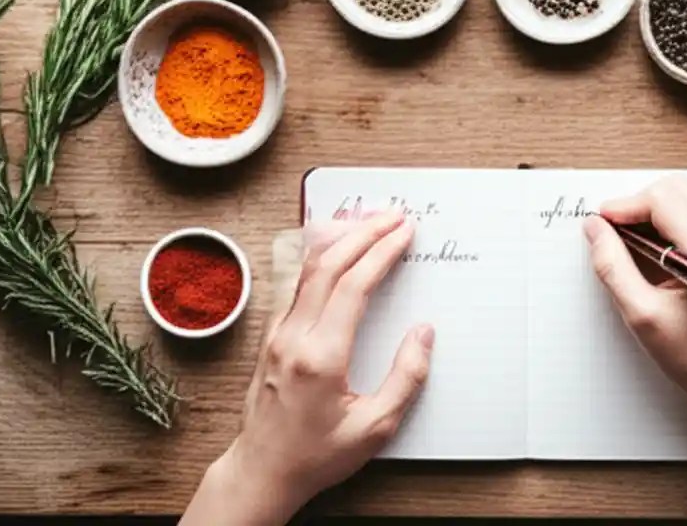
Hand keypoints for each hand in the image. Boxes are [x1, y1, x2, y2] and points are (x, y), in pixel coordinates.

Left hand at [181, 211, 433, 525]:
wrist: (263, 471)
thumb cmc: (316, 456)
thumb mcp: (375, 427)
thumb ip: (406, 378)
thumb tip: (423, 334)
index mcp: (321, 356)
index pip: (354, 285)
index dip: (382, 252)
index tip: (404, 232)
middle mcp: (294, 337)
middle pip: (328, 265)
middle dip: (364, 233)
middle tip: (392, 216)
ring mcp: (277, 335)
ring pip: (305, 269)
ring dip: (337, 240)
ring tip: (364, 221)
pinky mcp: (269, 338)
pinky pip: (292, 285)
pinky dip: (315, 259)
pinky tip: (329, 251)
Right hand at [582, 176, 686, 412]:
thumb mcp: (642, 315)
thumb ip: (613, 266)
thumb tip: (594, 228)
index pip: (662, 200)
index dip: (623, 206)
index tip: (600, 223)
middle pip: (675, 188)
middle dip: (637, 204)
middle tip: (613, 232)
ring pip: (686, 193)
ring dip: (652, 208)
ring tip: (631, 240)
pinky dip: (669, 217)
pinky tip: (653, 245)